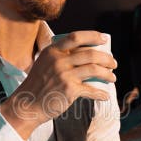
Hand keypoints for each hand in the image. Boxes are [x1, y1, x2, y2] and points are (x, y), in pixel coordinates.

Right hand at [0, 31, 115, 139]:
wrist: (27, 104)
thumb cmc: (38, 84)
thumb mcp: (44, 63)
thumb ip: (59, 56)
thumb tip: (84, 53)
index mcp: (52, 51)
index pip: (76, 37)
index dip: (93, 36)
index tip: (104, 39)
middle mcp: (58, 60)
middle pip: (90, 54)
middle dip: (107, 58)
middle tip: (113, 63)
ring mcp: (64, 75)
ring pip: (94, 69)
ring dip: (107, 74)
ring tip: (112, 77)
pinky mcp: (69, 90)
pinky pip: (91, 90)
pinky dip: (101, 94)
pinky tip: (105, 96)